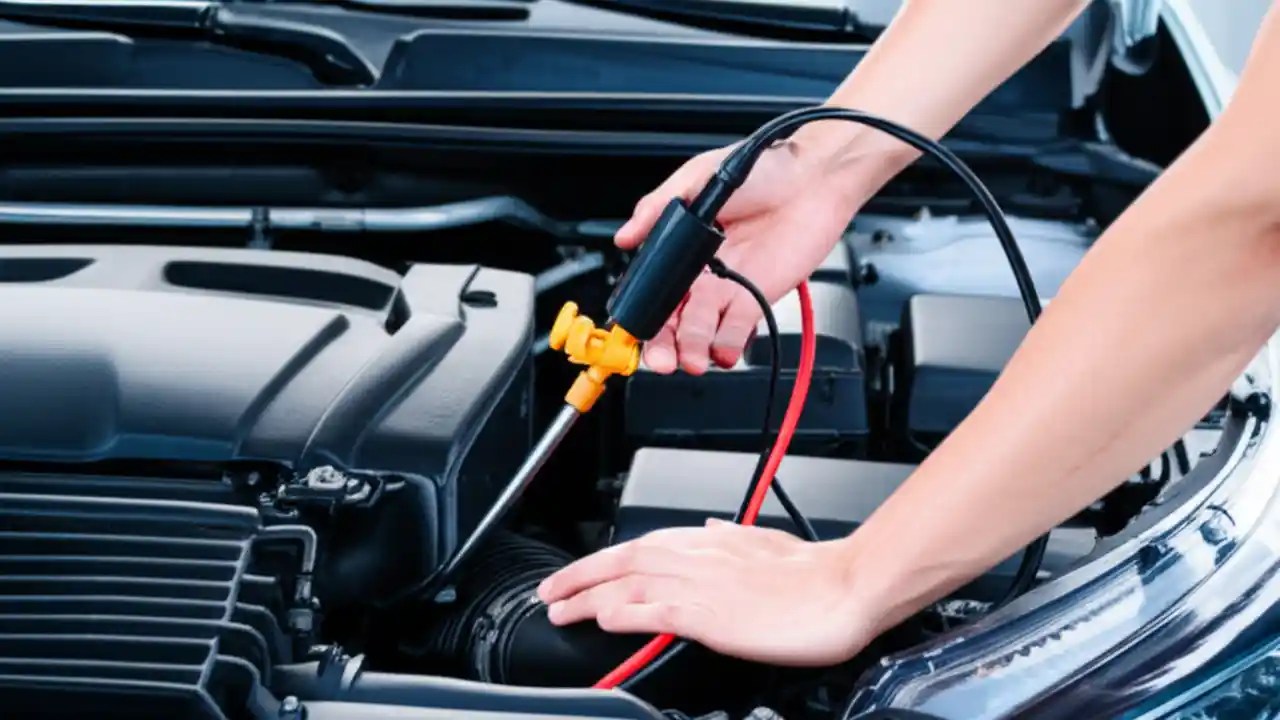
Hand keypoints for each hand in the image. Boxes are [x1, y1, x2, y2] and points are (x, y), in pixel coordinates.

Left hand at [535, 519, 875, 666]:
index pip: (642, 544)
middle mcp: (699, 556)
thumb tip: (712, 528)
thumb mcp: (766, 542)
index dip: (605, 559)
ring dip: (587, 595)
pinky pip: (653, 611)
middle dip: (580, 575)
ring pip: (628, 583)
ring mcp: (701, 584)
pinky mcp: (709, 615)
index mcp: (711, 540)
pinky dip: (623, 612)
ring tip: (559, 609)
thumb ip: (733, 537)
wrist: (846, 587)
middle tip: (549, 591)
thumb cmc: (815, 571)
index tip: (580, 572)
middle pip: (624, 560)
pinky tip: (602, 619)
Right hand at [618, 132, 868, 374]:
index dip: (642, 312)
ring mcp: (730, 287)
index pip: (654, 289)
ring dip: (693, 349)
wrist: (815, 177)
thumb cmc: (764, 168)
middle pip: (674, 319)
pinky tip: (721, 353)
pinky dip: (727, 345)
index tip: (635, 329)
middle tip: (660, 360)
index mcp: (681, 247)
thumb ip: (657, 208)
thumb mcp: (698, 177)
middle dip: (663, 344)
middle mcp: (703, 272)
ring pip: (701, 330)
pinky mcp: (758, 296)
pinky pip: (737, 330)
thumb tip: (625, 236)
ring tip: (692, 360)